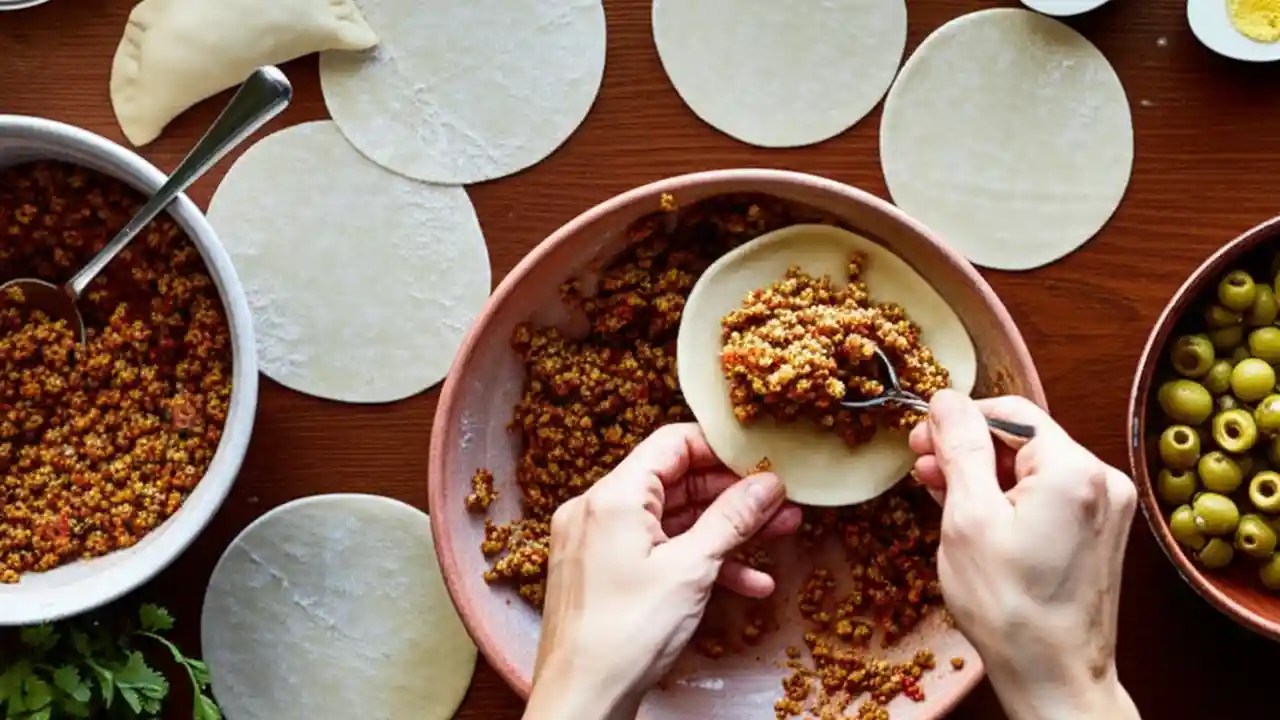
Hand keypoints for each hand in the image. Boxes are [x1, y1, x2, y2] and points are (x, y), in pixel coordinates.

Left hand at [523, 423, 801, 719]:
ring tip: (779, 535)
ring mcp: (598, 543)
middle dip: (733, 495)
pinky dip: (698, 560)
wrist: (581, 700)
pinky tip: (746, 582)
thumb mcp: (691, 570)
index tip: (763, 461)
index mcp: (612, 497)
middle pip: (675, 482)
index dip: (721, 449)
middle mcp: (598, 511)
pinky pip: (657, 551)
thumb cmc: (625, 636)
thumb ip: (731, 520)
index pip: (671, 443)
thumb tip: (767, 484)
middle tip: (782, 503)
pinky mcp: (604, 573)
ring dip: (724, 530)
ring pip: (672, 520)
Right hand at [909, 391, 1139, 719]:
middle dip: (968, 449)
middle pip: (1023, 439)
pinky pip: (1047, 495)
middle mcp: (1101, 481)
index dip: (958, 420)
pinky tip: (973, 512)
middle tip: (922, 465)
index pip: (1010, 413)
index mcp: (1074, 471)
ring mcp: (1105, 508)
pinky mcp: (1099, 532)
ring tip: (939, 491)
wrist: (1056, 677)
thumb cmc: (1010, 609)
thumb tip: (947, 399)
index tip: (920, 437)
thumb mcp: (968, 519)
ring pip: (1032, 468)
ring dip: (984, 473)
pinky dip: (1009, 497)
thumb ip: (960, 450)